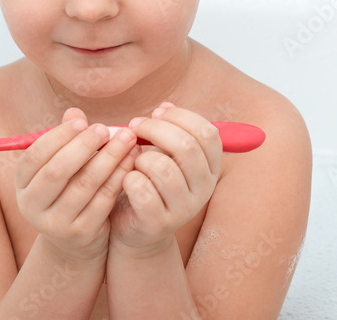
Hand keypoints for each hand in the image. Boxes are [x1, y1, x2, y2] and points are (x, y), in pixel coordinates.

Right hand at [14, 107, 138, 262]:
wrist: (74, 241)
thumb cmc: (67, 190)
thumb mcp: (61, 167)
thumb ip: (65, 141)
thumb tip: (74, 112)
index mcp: (22, 184)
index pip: (35, 156)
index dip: (58, 136)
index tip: (82, 120)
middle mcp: (33, 205)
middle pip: (57, 171)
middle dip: (84, 146)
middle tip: (106, 129)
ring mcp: (56, 223)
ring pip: (84, 184)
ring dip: (108, 158)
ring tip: (126, 140)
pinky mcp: (82, 233)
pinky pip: (103, 199)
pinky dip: (118, 177)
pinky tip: (130, 161)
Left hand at [109, 102, 221, 255]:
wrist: (137, 228)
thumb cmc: (150, 181)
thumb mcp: (163, 153)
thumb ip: (168, 128)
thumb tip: (164, 108)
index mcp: (210, 167)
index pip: (207, 133)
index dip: (180, 117)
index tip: (156, 114)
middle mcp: (204, 189)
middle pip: (186, 147)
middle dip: (154, 129)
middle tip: (134, 127)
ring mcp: (184, 209)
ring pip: (162, 167)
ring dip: (140, 157)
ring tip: (133, 161)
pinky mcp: (159, 223)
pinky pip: (141, 189)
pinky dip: (128, 178)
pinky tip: (126, 180)